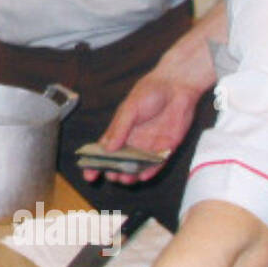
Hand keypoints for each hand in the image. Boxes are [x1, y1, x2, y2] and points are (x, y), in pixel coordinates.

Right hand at [83, 69, 205, 184]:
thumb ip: (119, 128)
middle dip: (114, 171)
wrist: (178, 87)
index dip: (96, 163)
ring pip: (138, 165)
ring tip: (125, 179)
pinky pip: (157, 163)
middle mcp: (134, 140)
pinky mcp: (167, 147)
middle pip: (121, 161)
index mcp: (120, 130)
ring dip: (131, 174)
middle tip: (111, 176)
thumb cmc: (150, 92)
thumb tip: (107, 148)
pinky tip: (143, 176)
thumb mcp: (130, 108)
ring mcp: (150, 145)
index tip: (89, 174)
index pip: (105, 150)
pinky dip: (150, 171)